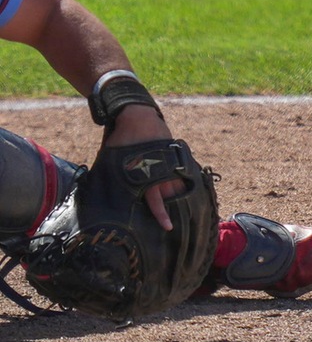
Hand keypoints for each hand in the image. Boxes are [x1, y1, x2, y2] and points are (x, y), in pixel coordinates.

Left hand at [103, 105, 184, 228]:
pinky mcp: (173, 152)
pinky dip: (182, 177)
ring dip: (181, 193)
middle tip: (180, 219)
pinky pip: (180, 169)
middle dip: (177, 206)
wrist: (136, 115)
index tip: (167, 226)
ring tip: (184, 204)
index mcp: (145, 176)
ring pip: (179, 181)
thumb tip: (97, 196)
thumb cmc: (120, 139)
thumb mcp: (112, 161)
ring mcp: (169, 160)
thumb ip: (112, 178)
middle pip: (173, 193)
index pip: (156, 201)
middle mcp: (161, 170)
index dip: (161, 215)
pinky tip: (182, 183)